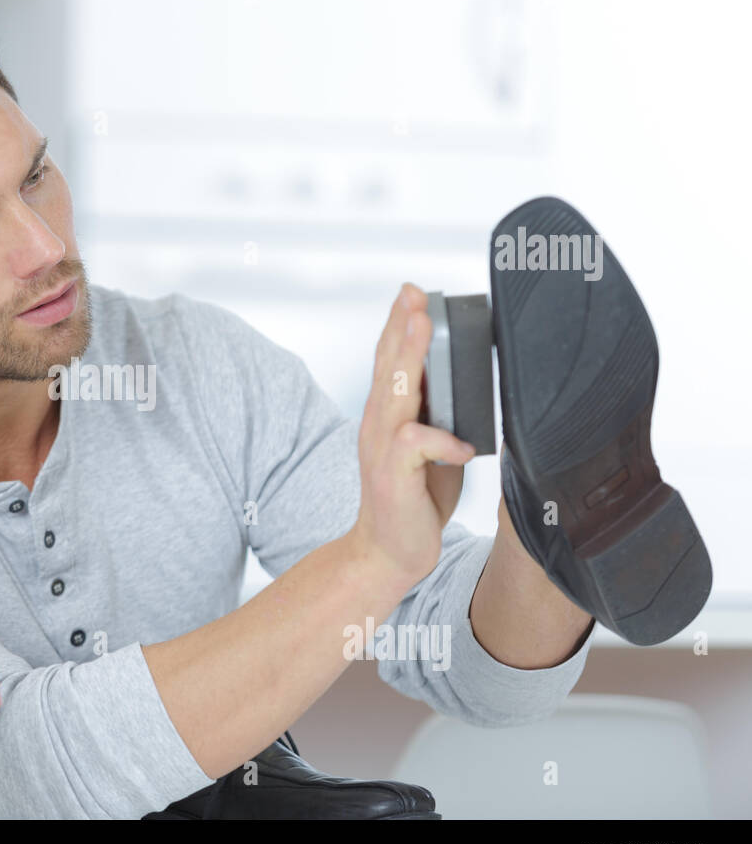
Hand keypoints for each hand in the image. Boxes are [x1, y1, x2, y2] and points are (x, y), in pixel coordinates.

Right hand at [348, 283, 476, 588]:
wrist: (388, 551)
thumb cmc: (414, 496)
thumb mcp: (431, 445)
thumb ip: (438, 413)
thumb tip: (465, 382)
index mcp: (387, 414)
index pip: (389, 361)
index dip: (399, 325)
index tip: (412, 293)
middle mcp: (378, 424)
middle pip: (387, 365)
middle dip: (400, 325)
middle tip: (413, 292)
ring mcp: (381, 448)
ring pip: (395, 393)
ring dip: (409, 357)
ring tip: (423, 326)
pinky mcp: (392, 474)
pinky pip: (416, 444)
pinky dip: (443, 442)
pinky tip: (463, 449)